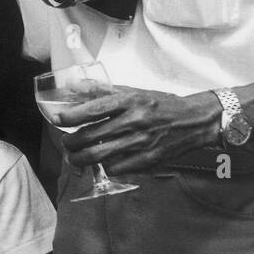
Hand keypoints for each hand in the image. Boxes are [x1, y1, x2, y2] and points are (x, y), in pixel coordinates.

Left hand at [56, 85, 217, 173]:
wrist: (196, 120)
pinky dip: (104, 167)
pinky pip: (117, 168)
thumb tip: (73, 86)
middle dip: (70, 143)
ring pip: (99, 156)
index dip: (69, 116)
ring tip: (74, 157)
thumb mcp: (133, 91)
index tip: (58, 119)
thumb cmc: (161, 104)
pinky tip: (102, 162)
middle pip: (90, 137)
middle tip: (66, 143)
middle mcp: (134, 121)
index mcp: (129, 101)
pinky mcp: (149, 159)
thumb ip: (102, 90)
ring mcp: (141, 142)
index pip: (91, 110)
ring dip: (80, 159)